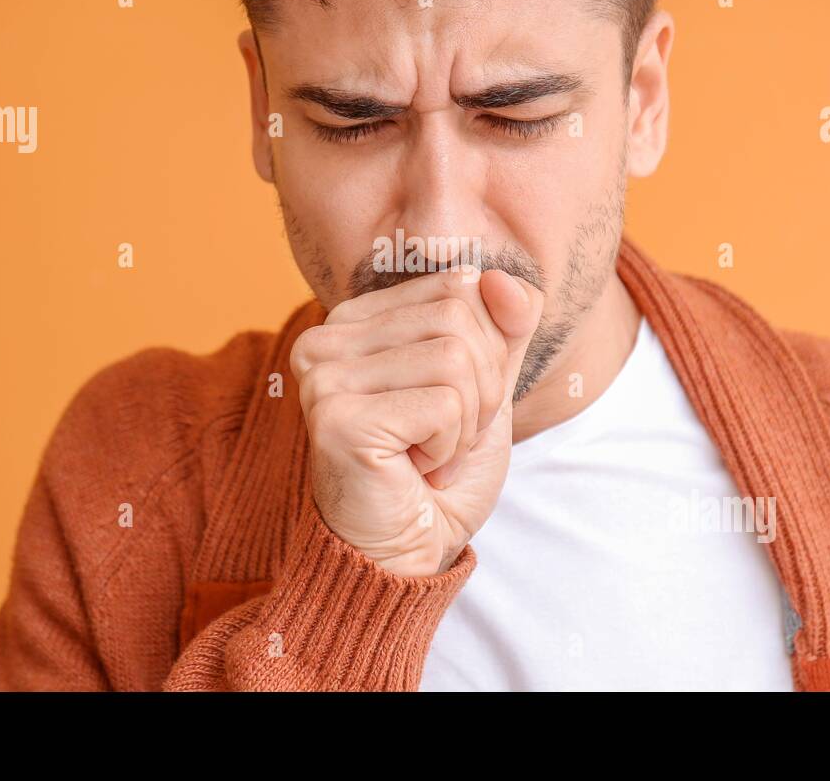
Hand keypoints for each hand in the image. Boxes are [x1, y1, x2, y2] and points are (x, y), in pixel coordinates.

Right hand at [290, 266, 542, 576]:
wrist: (408, 553)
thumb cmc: (438, 471)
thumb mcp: (488, 384)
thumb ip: (504, 325)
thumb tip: (503, 277)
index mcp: (357, 317)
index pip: (459, 286)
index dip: (486, 349)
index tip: (453, 404)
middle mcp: (327, 336)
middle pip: (460, 316)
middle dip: (482, 388)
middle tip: (446, 437)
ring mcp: (324, 375)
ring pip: (457, 359)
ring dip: (467, 422)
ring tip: (431, 456)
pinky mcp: (336, 417)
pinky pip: (444, 404)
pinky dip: (451, 449)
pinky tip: (417, 471)